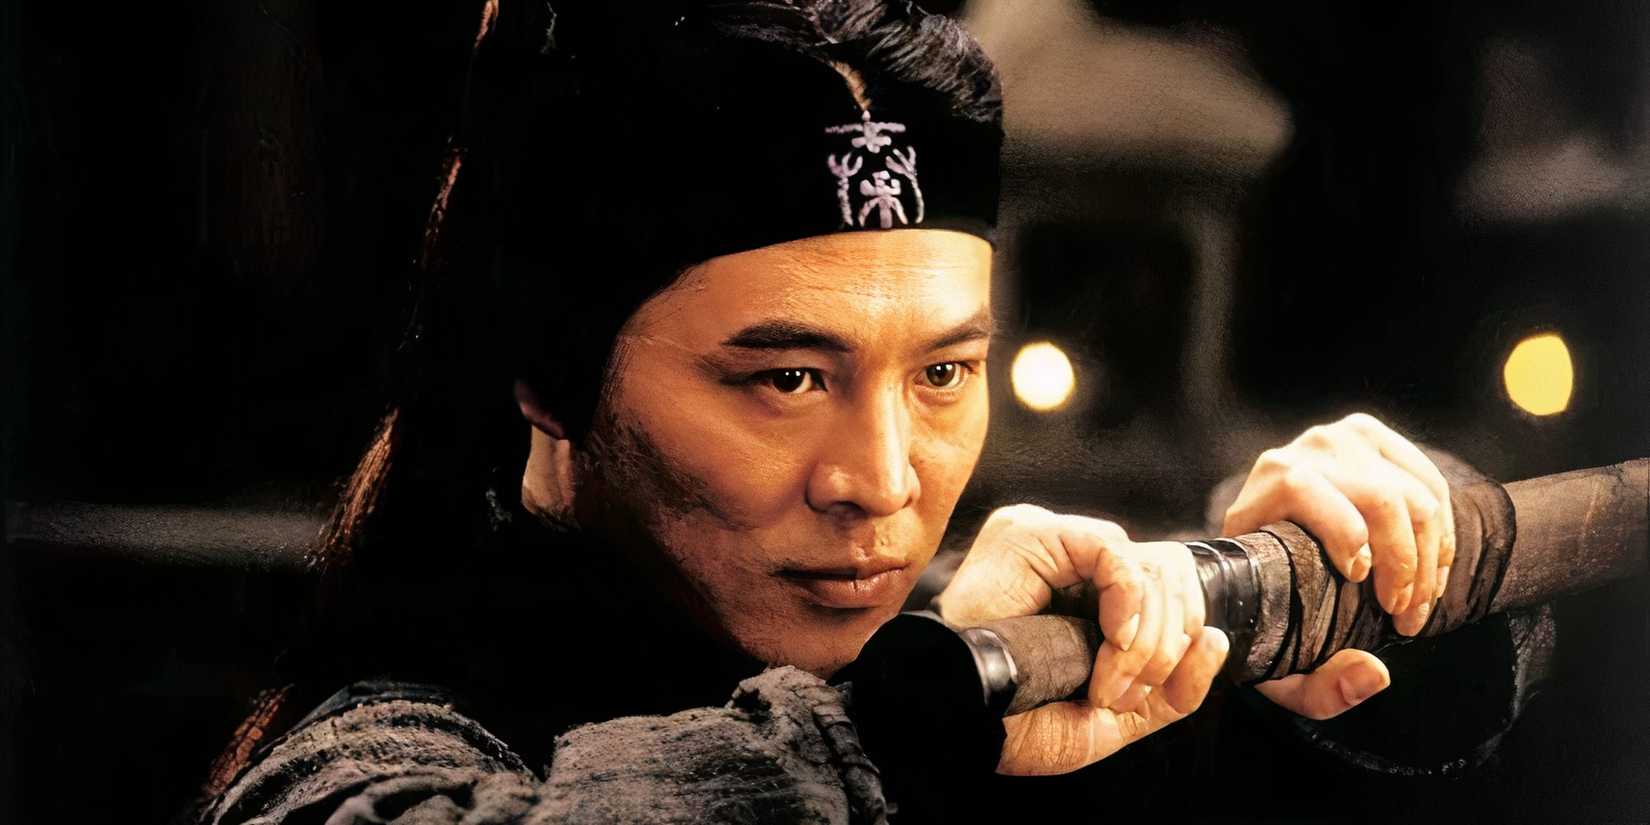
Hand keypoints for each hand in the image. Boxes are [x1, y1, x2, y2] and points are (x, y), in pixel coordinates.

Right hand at [934, 504, 1228, 774]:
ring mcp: (1053, 540)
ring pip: (1151, 565)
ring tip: (1107, 681)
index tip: (1140, 692)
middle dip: (1166, 644)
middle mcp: (1073, 560)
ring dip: (1145, 637)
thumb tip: (1217, 638)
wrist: (968, 724)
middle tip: (1122, 692)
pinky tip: (1108, 644)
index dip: (1178, 639)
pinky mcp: (1035, 533)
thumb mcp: (1119, 714)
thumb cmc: (1024, 721)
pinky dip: (1128, 606)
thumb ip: (1175, 687)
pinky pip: (1117, 555)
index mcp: (1091, 594)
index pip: (1171, 588)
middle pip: (1171, 574)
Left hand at [1223, 412, 1453, 717]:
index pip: (1299, 488)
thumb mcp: (1284, 666)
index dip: (1341, 535)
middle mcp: (1294, 456)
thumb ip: (1320, 688)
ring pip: (1412, 492)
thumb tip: (1375, 673)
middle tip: (1406, 614)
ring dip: (1430, 556)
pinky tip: (1433, 571)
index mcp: (1254, 499)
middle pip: (1376, 497)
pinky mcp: (1374, 439)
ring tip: (1421, 601)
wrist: (1274, 563)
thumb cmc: (1277, 618)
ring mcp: (1337, 442)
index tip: (1363, 586)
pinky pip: (1429, 480)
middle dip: (1404, 564)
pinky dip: (1443, 533)